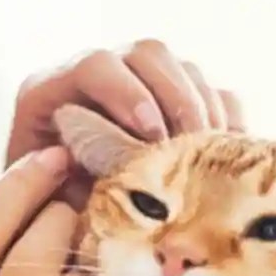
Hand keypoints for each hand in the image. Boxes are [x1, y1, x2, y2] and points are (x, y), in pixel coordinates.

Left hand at [6, 39, 243, 204]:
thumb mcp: (48, 198)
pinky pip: (215, 93)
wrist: (59, 221)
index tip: (150, 135)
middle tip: (188, 145)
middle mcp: (100, 75)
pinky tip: (229, 156)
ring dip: (205, 112)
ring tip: (210, 158)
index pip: (96, 67)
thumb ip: (73, 180)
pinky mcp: (177, 103)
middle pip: (149, 54)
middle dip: (176, 99)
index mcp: (52, 90)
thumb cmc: (45, 211)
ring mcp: (142, 84)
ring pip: (185, 70)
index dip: (127, 94)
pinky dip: (228, 120)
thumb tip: (118, 168)